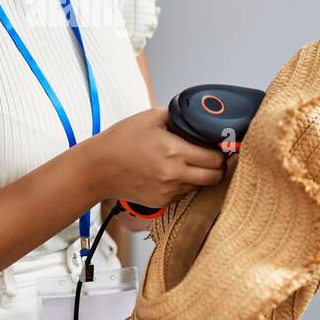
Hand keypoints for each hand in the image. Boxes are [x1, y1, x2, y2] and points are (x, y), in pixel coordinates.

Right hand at [90, 107, 227, 207]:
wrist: (98, 168)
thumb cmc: (121, 140)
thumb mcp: (151, 117)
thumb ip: (179, 116)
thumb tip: (200, 119)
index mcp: (174, 151)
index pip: (216, 159)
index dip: (221, 151)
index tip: (218, 146)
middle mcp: (174, 175)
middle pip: (215, 177)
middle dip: (218, 166)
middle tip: (212, 156)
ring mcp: (168, 191)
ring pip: (200, 186)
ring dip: (201, 176)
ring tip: (187, 163)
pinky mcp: (161, 202)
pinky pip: (184, 194)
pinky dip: (184, 184)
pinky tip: (171, 173)